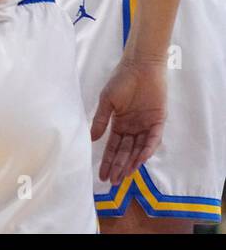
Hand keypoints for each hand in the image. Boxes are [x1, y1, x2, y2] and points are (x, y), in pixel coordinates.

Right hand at [91, 57, 166, 182]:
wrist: (139, 66)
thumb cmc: (120, 80)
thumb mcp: (106, 101)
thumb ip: (101, 120)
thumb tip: (91, 139)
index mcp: (118, 123)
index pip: (112, 147)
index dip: (107, 160)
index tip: (101, 175)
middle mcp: (132, 127)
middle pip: (125, 151)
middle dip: (118, 166)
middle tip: (113, 182)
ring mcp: (145, 125)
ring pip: (138, 149)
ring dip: (132, 162)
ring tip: (125, 176)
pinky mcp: (158, 121)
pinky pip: (153, 139)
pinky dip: (147, 149)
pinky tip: (139, 160)